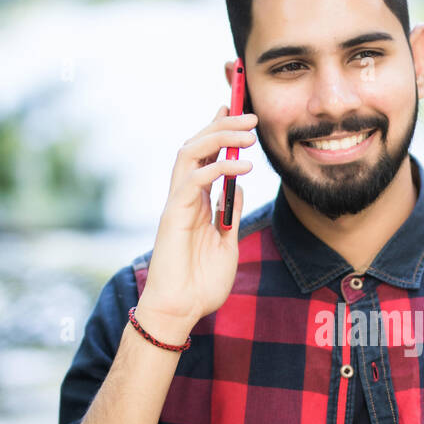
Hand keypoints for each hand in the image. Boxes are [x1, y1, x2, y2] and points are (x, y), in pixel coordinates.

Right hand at [139, 105, 257, 331]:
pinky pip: (193, 179)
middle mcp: (184, 197)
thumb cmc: (200, 284)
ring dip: (218, 136)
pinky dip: (217, 167)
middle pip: (196, 146)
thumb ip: (229, 214)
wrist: (181, 311)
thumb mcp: (227, 243)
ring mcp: (177, 203)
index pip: (205, 156)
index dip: (219, 131)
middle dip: (222, 124)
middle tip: (250, 115)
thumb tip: (237, 187)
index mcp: (196, 202)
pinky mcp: (173, 214)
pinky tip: (242, 167)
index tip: (239, 113)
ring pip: (189, 153)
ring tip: (248, 132)